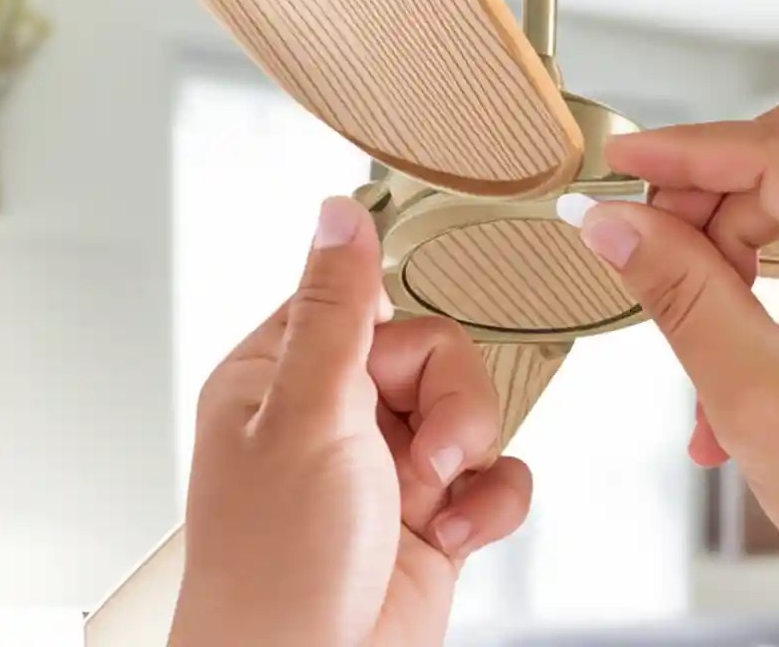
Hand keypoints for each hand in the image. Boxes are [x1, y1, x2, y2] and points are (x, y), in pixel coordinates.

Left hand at [170, 197, 531, 646]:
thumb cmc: (279, 566)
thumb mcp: (306, 417)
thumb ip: (337, 311)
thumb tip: (338, 213)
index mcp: (285, 378)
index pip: (363, 303)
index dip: (401, 324)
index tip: (419, 347)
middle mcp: (339, 414)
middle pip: (438, 353)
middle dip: (451, 406)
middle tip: (424, 455)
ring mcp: (390, 464)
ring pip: (477, 409)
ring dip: (472, 458)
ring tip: (434, 503)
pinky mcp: (435, 511)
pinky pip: (499, 472)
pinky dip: (490, 503)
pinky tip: (454, 535)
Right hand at [565, 94, 778, 645]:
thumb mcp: (757, 398)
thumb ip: (680, 292)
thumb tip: (618, 225)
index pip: (776, 150)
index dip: (683, 151)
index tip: (620, 165)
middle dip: (714, 195)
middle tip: (653, 247)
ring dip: (745, 248)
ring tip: (701, 329)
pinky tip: (745, 352)